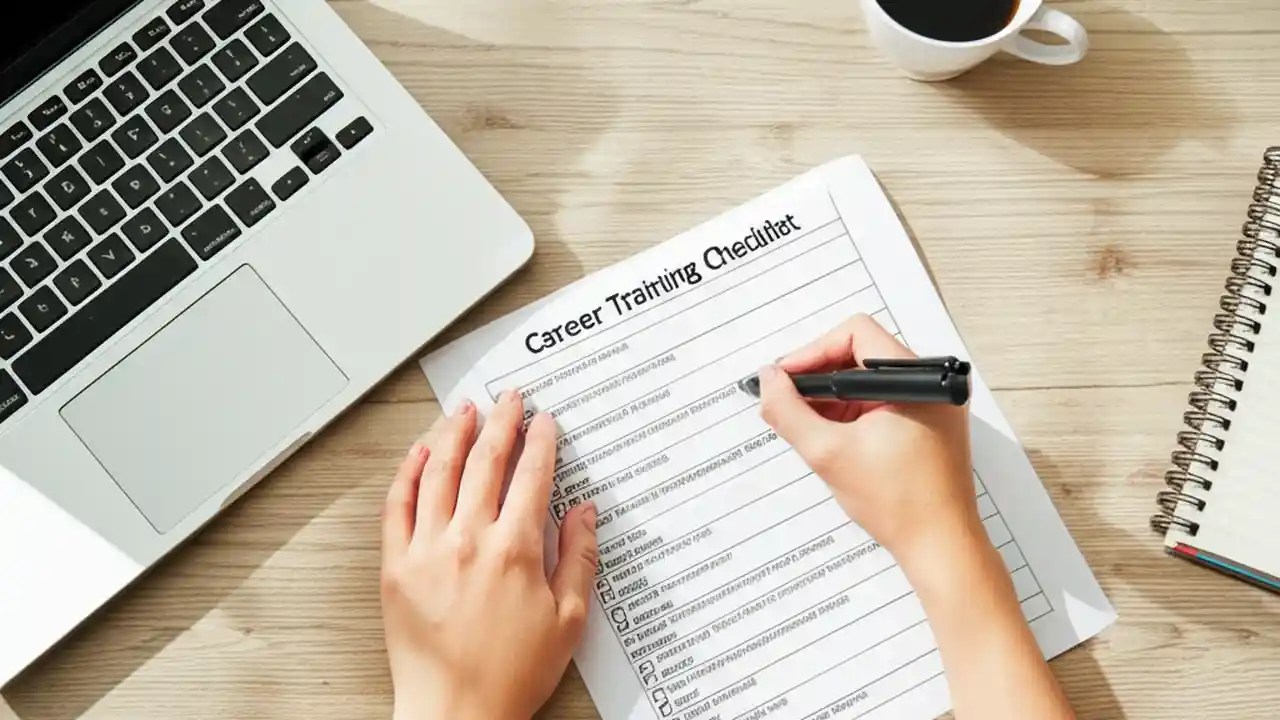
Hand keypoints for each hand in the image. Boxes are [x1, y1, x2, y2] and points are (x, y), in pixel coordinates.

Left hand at [380, 392, 598, 719]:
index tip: (545, 422)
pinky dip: (409, 472)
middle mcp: (469, 539)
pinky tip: (419, 452)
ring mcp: (427, 549)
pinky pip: (398, 505)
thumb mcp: (568, 620)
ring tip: (464, 410)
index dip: (541, 441)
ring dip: (453, 433)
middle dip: (501, 422)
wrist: (455, 713)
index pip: (531, 476)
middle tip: (508, 399)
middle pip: (486, 461)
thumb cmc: (511, 675)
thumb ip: (578, 558)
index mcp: (514, 550)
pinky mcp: (396, 566)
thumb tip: (584, 512)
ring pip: (439, 471)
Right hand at [756, 314, 981, 573]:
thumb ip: (789, 411)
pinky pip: (881, 403)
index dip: (812, 353)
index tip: (785, 380)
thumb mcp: (828, 453)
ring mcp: (932, 405)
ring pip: (868, 382)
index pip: (855, 334)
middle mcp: (931, 384)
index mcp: (918, 378)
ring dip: (833, 399)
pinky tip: (830, 438)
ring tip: (806, 426)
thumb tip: (768, 381)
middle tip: (787, 402)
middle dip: (818, 379)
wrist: (940, 547)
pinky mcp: (928, 425)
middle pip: (860, 355)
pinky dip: (852, 415)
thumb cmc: (900, 505)